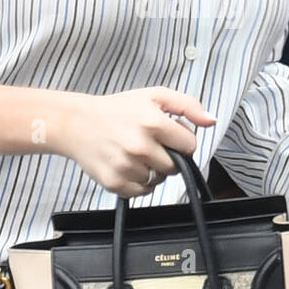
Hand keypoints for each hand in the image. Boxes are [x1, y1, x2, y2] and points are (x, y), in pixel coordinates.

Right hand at [55, 87, 215, 197]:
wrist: (76, 123)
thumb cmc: (117, 109)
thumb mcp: (154, 96)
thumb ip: (187, 105)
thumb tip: (211, 121)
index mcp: (152, 122)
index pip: (190, 146)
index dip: (182, 141)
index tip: (169, 136)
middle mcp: (139, 146)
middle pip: (175, 166)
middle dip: (168, 157)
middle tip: (151, 145)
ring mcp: (126, 167)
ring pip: (158, 180)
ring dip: (152, 170)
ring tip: (135, 154)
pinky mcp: (114, 183)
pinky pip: (141, 192)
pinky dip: (138, 182)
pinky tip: (127, 166)